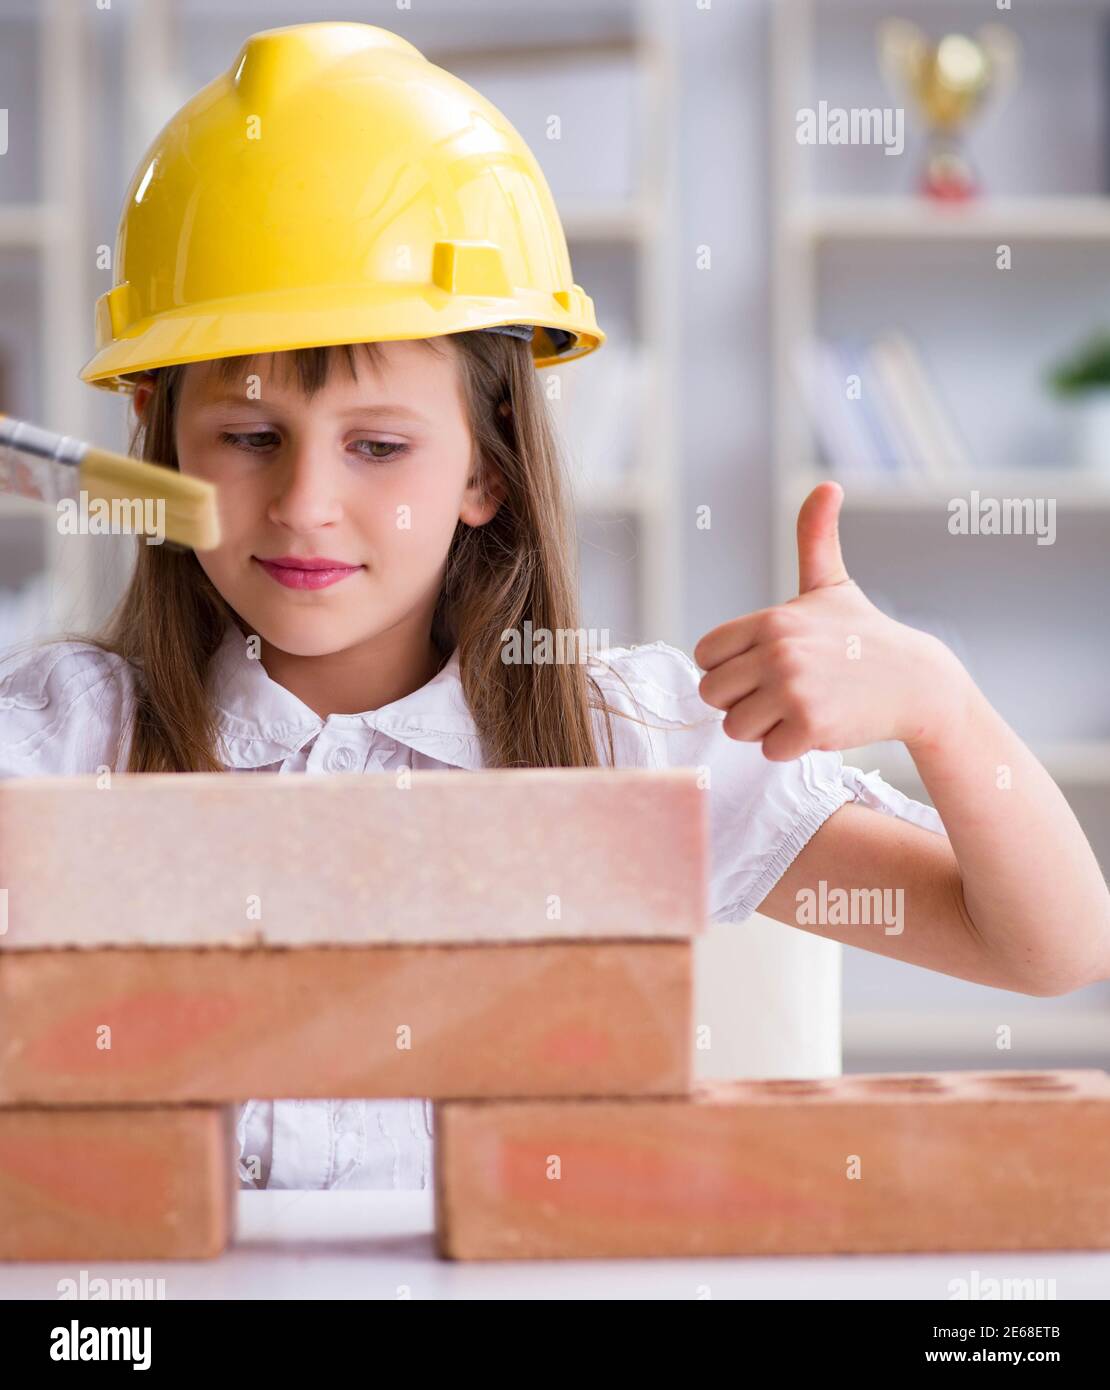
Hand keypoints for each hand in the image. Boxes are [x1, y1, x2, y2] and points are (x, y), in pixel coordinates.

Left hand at [692, 481, 965, 761]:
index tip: (760, 668)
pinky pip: (768, 751)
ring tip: (799, 709)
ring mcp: (793, 689)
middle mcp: (778, 651)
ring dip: (763, 728)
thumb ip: (816, 538)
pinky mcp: (810, 725)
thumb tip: (828, 484)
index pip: (705, 656)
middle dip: (740, 703)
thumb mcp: (832, 585)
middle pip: (712, 695)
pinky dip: (790, 748)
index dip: (727, 669)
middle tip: (779, 695)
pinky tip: (818, 726)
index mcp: (771, 620)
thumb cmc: (864, 636)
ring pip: (735, 728)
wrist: (917, 682)